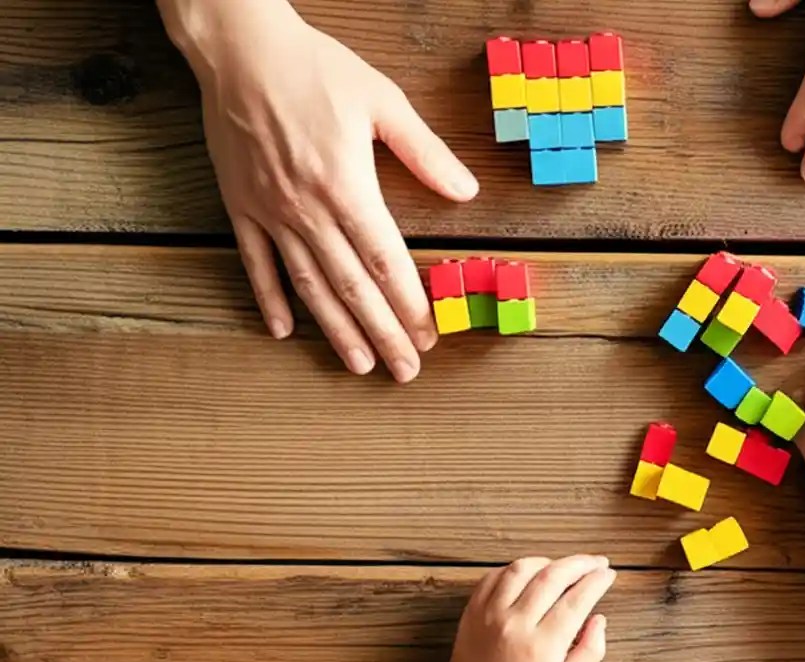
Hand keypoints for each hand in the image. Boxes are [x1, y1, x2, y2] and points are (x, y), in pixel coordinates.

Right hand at [159, 0, 478, 381]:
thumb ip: (425, 152)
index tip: (429, 335)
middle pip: (352, 286)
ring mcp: (270, 211)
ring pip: (308, 285)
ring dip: (335, 329)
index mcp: (347, 186)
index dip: (409, 304)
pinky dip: (269, 298)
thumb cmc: (315, 69)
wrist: (240, 49)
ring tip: (359, 364)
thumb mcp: (383, 101)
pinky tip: (283, 329)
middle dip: (383, 332)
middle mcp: (308, 209)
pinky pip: (255, 263)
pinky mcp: (240, 205)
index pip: (385, 261)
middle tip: (405, 370)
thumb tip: (465, 191)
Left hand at [396, 555, 615, 661]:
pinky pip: (497, 574)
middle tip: (595, 562)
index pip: (577, 600)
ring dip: (549, 561)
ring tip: (564, 566)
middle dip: (581, 563)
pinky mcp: (474, 608)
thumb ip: (589, 652)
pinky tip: (531, 572)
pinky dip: (518, 567)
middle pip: (554, 576)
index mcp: (542, 646)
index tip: (607, 574)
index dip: (597, 581)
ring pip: (524, 567)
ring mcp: (492, 613)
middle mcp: (516, 624)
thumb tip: (599, 620)